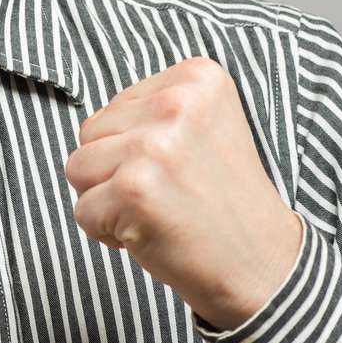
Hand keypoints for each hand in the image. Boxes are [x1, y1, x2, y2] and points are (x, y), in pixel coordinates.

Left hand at [63, 57, 303, 330]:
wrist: (263, 265)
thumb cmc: (223, 200)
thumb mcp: (205, 126)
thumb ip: (153, 109)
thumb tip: (90, 122)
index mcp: (197, 77)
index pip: (116, 107)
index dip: (134, 147)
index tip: (179, 168)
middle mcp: (176, 103)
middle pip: (91, 133)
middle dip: (115, 170)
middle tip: (167, 193)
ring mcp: (154, 145)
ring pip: (77, 167)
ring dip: (106, 199)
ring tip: (155, 210)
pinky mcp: (135, 189)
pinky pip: (82, 211)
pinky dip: (106, 232)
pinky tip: (150, 233)